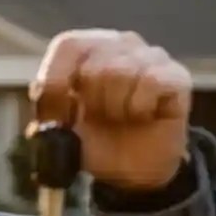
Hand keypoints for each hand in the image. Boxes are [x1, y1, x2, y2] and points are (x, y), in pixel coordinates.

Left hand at [29, 29, 190, 190]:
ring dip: (116, 108)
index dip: (58, 80)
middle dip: (91, 103)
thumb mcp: (60, 130)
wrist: (133, 171)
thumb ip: (45, 112)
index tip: (60, 112)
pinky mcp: (176, 76)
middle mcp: (119, 44)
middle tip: (100, 117)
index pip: (68, 45)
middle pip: (94, 63)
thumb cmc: (96, 141)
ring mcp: (150, 56)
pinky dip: (140, 109)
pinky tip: (143, 116)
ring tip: (122, 117)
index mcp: (86, 50)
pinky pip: (151, 82)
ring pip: (121, 72)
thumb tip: (39, 99)